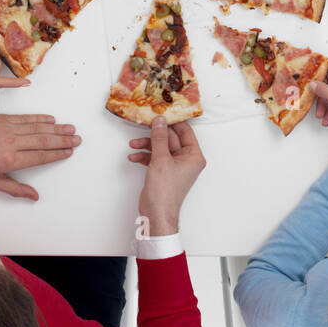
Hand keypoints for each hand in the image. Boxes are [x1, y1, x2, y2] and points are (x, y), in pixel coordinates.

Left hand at [0, 114, 80, 200]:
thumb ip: (16, 189)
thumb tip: (33, 196)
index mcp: (11, 160)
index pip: (42, 156)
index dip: (58, 153)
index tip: (69, 151)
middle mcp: (11, 142)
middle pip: (44, 140)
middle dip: (63, 139)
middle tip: (76, 138)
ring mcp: (6, 128)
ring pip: (37, 127)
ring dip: (56, 127)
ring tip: (69, 128)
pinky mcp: (1, 118)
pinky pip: (25, 118)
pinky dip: (39, 118)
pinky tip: (49, 119)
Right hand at [127, 119, 205, 235]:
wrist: (156, 214)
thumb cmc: (164, 192)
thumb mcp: (161, 160)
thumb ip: (159, 138)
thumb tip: (159, 121)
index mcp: (193, 156)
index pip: (185, 132)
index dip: (173, 122)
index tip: (162, 112)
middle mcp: (186, 160)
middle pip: (170, 139)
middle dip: (154, 134)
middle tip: (143, 124)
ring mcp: (174, 166)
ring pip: (160, 147)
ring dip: (146, 145)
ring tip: (133, 144)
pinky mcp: (163, 171)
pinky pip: (154, 157)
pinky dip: (144, 156)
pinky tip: (134, 157)